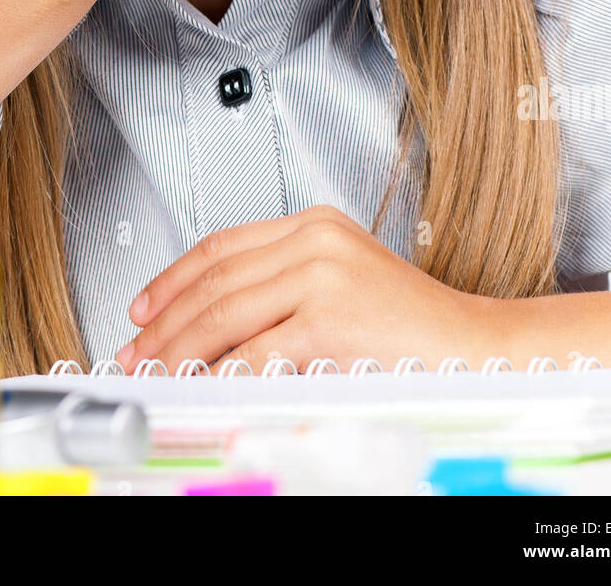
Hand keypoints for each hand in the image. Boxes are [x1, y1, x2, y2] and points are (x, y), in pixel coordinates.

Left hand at [114, 205, 498, 373]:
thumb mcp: (343, 282)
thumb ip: (284, 287)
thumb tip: (215, 325)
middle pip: (216, 278)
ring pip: (225, 311)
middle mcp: (315, 240)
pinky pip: (255, 351)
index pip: (223, 244)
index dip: (173, 277)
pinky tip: (202, 386)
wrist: (474, 348)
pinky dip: (220, 372)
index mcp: (316, 224)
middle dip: (166, 319)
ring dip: (180, 347)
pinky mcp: (329, 318)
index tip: (144, 306)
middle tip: (137, 350)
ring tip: (156, 371)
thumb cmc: (412, 327)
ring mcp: (322, 275)